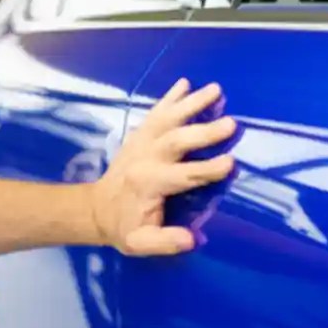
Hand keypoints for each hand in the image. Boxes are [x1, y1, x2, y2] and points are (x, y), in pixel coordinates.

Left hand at [88, 78, 236, 255]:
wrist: (95, 208)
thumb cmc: (123, 227)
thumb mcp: (139, 243)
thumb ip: (164, 242)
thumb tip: (192, 239)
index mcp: (148, 185)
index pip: (182, 176)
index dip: (206, 170)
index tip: (230, 163)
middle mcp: (145, 159)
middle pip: (176, 141)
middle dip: (204, 132)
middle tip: (232, 123)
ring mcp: (141, 143)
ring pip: (167, 119)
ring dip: (191, 104)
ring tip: (216, 89)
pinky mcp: (139, 135)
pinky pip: (156, 112)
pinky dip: (171, 97)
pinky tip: (185, 83)